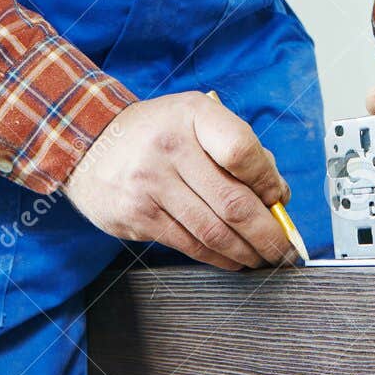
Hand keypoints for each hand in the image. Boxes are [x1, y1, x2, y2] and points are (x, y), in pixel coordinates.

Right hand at [61, 91, 297, 270]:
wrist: (90, 142)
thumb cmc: (157, 131)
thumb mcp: (197, 118)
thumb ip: (238, 148)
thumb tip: (277, 194)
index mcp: (193, 115)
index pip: (242, 150)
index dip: (269, 181)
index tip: (279, 199)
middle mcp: (170, 148)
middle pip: (233, 203)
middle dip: (268, 234)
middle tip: (284, 249)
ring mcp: (150, 185)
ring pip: (212, 232)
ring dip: (246, 252)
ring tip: (262, 257)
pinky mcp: (137, 216)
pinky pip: (188, 245)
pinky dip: (217, 257)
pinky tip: (232, 258)